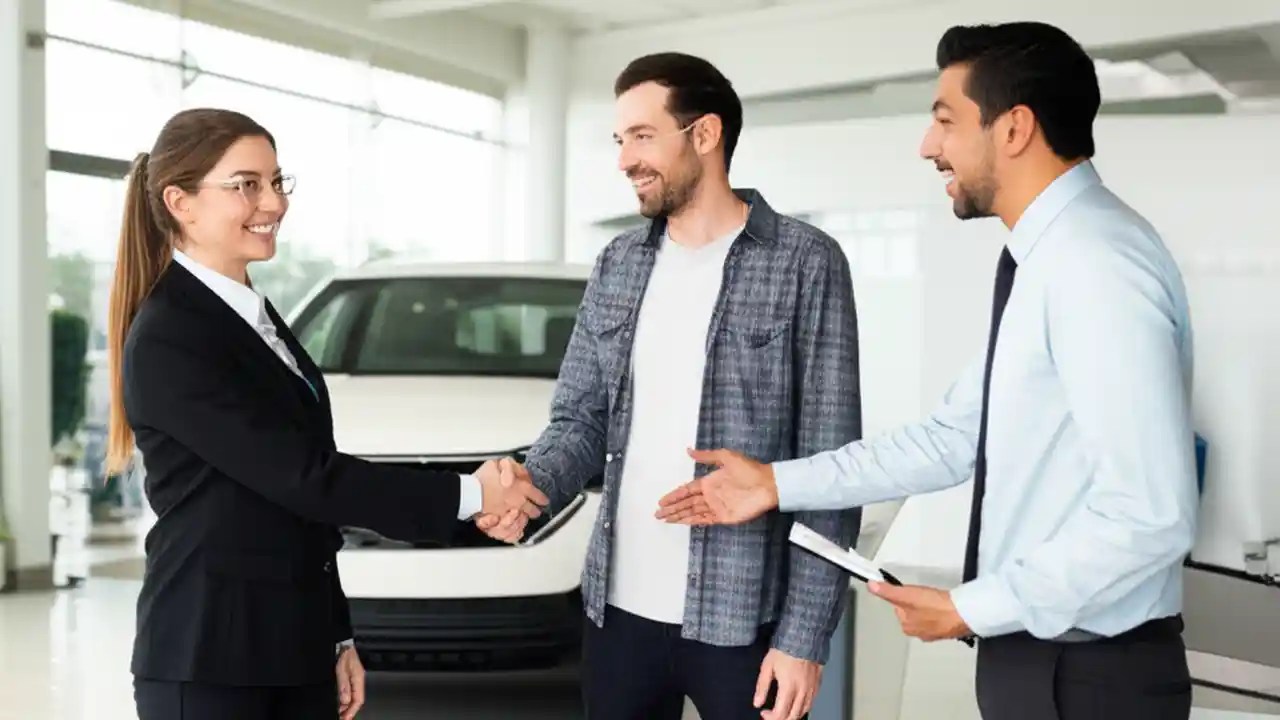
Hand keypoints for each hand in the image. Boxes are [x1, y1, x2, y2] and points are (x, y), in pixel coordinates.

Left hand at [335, 645, 365, 719]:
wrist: (347, 643)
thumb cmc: (346, 653)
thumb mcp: (342, 670)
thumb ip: (343, 685)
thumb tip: (345, 700)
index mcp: (359, 680)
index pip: (358, 701)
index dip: (352, 712)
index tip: (345, 719)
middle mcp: (359, 681)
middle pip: (357, 701)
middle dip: (349, 711)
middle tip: (341, 718)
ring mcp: (356, 680)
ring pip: (354, 697)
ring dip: (347, 706)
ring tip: (340, 713)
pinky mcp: (352, 678)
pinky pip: (351, 692)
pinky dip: (346, 699)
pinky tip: (341, 702)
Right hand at [474, 458, 544, 542]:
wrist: (470, 493)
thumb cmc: (481, 479)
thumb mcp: (497, 464)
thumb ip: (511, 466)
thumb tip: (518, 470)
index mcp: (520, 487)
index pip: (536, 494)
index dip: (541, 497)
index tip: (544, 500)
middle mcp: (517, 501)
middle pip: (531, 509)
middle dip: (535, 510)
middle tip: (538, 511)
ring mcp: (508, 511)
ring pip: (522, 517)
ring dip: (525, 517)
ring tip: (526, 517)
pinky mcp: (499, 519)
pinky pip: (511, 525)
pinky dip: (515, 525)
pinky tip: (516, 525)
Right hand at [654, 448, 778, 524]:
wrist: (768, 485)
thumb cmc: (749, 469)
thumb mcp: (726, 457)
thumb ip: (706, 456)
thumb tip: (689, 450)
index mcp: (709, 482)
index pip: (686, 490)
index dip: (674, 495)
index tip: (661, 501)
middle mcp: (710, 495)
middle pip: (686, 503)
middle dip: (671, 509)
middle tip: (657, 514)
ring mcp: (716, 507)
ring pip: (692, 513)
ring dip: (678, 516)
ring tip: (664, 520)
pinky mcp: (724, 517)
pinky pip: (704, 520)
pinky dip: (692, 521)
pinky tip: (682, 523)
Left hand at [756, 648, 821, 719]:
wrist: (803, 637)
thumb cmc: (784, 649)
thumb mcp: (767, 666)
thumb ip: (762, 687)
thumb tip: (757, 703)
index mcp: (789, 688)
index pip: (780, 714)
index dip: (770, 718)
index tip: (763, 712)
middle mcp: (802, 691)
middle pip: (793, 716)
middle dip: (781, 719)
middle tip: (772, 714)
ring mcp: (812, 689)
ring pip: (804, 711)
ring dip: (792, 715)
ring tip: (783, 711)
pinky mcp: (818, 684)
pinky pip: (811, 702)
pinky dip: (803, 708)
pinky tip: (797, 704)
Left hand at [868, 582, 971, 641]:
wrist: (964, 614)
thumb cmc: (937, 607)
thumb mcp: (906, 595)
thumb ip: (887, 591)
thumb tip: (872, 587)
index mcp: (907, 626)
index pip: (898, 607)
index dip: (904, 595)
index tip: (911, 591)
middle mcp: (918, 632)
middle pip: (911, 611)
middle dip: (917, 601)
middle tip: (926, 594)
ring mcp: (934, 632)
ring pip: (925, 615)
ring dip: (930, 606)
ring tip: (936, 600)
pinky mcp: (947, 629)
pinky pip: (940, 618)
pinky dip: (941, 612)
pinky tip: (945, 606)